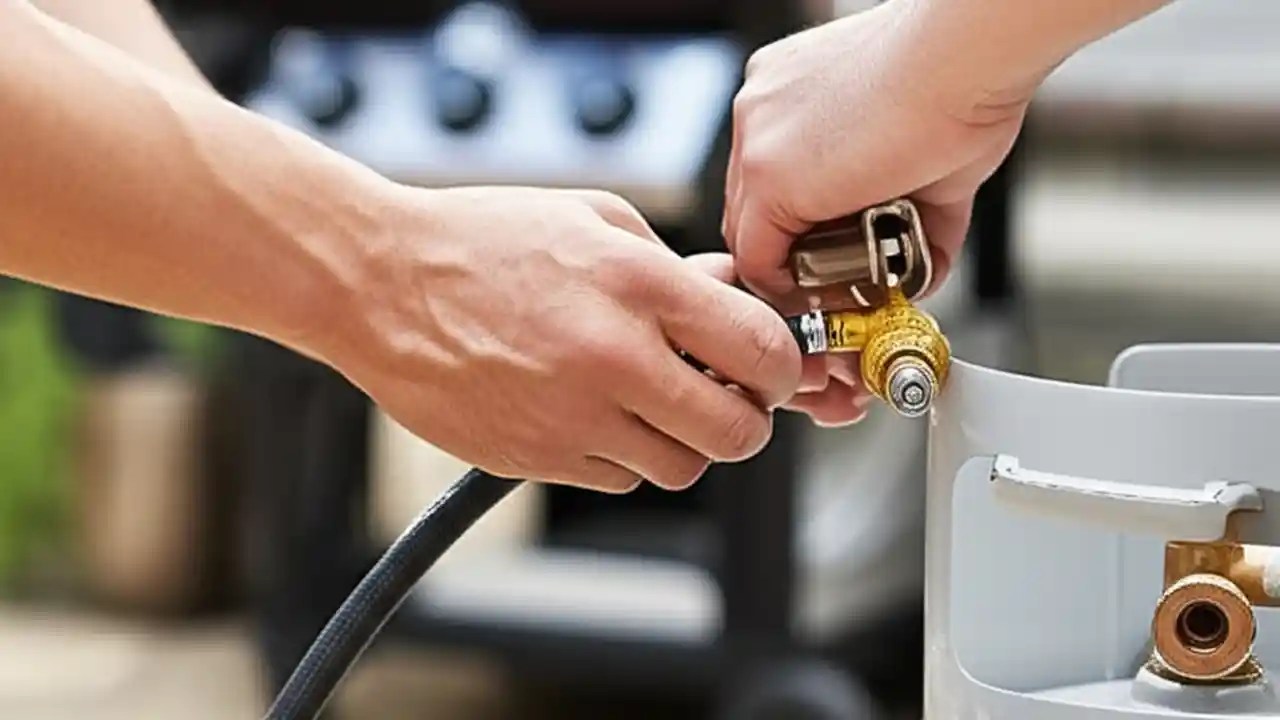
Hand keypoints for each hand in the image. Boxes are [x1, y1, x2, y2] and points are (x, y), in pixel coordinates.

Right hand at [328, 186, 801, 492]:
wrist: (380, 284)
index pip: (759, 351)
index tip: (770, 371)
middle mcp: (613, 358)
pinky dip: (621, 456)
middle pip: (734, 433)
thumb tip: (728, 291)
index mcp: (638, 287)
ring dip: (682, 442)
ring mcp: (573, 417)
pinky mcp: (535, 458)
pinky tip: (593, 413)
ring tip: (650, 402)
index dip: (781, 369)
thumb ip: (671, 263)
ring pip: (679, 467)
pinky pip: (616, 479)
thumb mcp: (590, 218)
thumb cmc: (479, 242)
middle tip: (727, 401)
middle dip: (744, 421)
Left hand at [723, 2, 1035, 425]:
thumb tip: (921, 269)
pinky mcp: (771, 178)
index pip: (764, 180)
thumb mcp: (919, 152)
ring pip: (751, 236)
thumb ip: (908, 213)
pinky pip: (759, 257)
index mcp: (787, 92)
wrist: (970, 54)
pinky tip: (831, 294)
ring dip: (796, 273)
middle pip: (750, 209)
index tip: (829, 257)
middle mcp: (761, 108)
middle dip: (793, 255)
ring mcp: (757, 142)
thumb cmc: (964, 79)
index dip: (795, 229)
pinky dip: (791, 287)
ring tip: (846, 289)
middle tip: (838, 284)